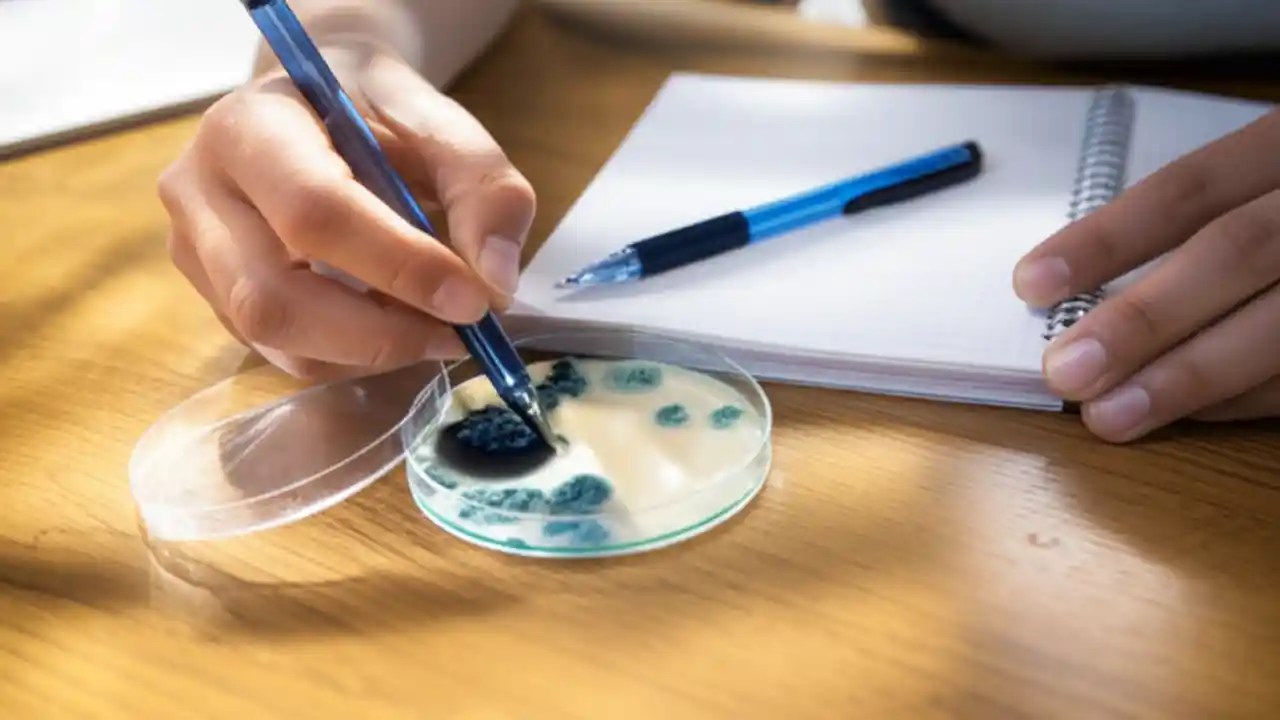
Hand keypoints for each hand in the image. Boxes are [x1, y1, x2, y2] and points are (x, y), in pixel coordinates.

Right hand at [158, 45, 534, 380]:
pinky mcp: (212, 297)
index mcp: (248, 125)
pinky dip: (351, 357)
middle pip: (274, 297)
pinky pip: (281, 354)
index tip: (474, 300)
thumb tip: (495, 283)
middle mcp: (199, 190)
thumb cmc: (374, 108)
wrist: (315, 100)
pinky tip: (393, 324)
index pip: (314, 212)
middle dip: (382, 332)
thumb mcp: (438, 117)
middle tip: (461, 334)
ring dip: (370, 352)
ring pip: (275, 340)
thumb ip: (481, 184)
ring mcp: (192, 251)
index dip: (399, 265)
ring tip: (434, 326)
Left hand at [1014, 109, 1279, 441]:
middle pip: (1237, 252)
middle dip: (1144, 318)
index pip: (1193, 188)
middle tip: (1065, 372)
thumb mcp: (1272, 184)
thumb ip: (1207, 221)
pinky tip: (1191, 414)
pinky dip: (1250, 399)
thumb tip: (1084, 289)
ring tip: (1111, 417)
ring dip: (1189, 378)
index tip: (1030, 282)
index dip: (1107, 235)